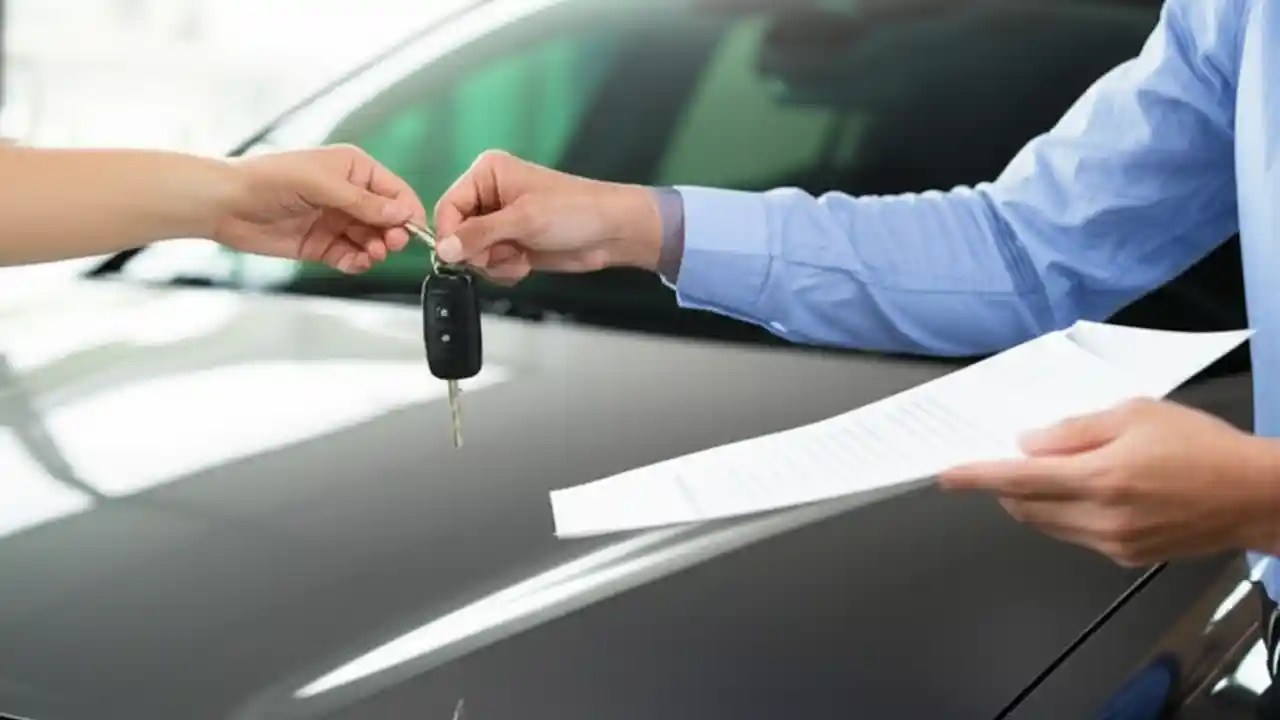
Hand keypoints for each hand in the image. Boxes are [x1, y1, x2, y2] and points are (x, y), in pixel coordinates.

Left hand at [214, 145, 425, 273]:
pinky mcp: (322, 245)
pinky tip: (356, 262)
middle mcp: (348, 195)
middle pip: (387, 219)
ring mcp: (336, 221)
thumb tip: (400, 213)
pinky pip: (351, 256)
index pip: (394, 191)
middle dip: (393, 233)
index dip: (407, 210)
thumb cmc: (267, 179)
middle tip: (391, 244)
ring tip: (372, 254)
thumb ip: (362, 202)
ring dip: (376, 250)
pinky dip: (358, 262)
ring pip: (371, 240)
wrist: (226, 204)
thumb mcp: (320, 184)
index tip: (413, 230)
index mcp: (353, 169)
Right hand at [433, 151, 661, 284]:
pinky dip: (504, 269)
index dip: (450, 235)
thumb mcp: (523, 220)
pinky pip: (490, 264)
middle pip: (457, 233)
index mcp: (487, 173)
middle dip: (478, 251)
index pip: (448, 206)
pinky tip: (525, 263)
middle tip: (505, 252)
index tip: (458, 256)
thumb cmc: (575, 211)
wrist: (610, 233)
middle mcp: (489, 194)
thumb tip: (444, 249)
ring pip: (472, 253)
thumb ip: (479, 234)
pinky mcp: (512, 242)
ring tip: (521, 256)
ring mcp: (500, 220)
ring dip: (494, 263)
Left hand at [940, 398, 1279, 566]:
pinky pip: (1074, 535)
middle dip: (1004, 485)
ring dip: (1032, 501)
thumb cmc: (1200, 445)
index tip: (944, 475)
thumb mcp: (1134, 414)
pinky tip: (1084, 492)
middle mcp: (1100, 517)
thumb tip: (1027, 444)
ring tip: (1049, 471)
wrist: (1255, 495)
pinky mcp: (1125, 556)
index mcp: (1099, 478)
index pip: (1017, 479)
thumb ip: (1073, 430)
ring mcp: (1112, 542)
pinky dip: (1063, 514)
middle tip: (1003, 460)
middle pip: (1024, 506)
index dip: (975, 476)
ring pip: (1045, 524)